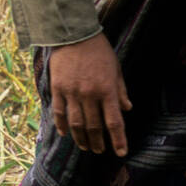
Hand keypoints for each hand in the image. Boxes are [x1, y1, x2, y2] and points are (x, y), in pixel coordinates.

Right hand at [48, 33, 131, 156]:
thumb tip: (127, 109)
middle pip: (94, 126)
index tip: (121, 152)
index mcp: (107, 89)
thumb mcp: (116, 68)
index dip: (118, 140)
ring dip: (81, 138)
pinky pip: (59, 112)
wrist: (74, 34)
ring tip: (85, 146)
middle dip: (98, 142)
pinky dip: (62, 125)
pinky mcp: (58, 88)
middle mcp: (90, 94)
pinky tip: (65, 134)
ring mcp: (72, 92)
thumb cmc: (99, 50)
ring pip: (76, 124)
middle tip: (100, 150)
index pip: (114, 121)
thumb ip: (121, 90)